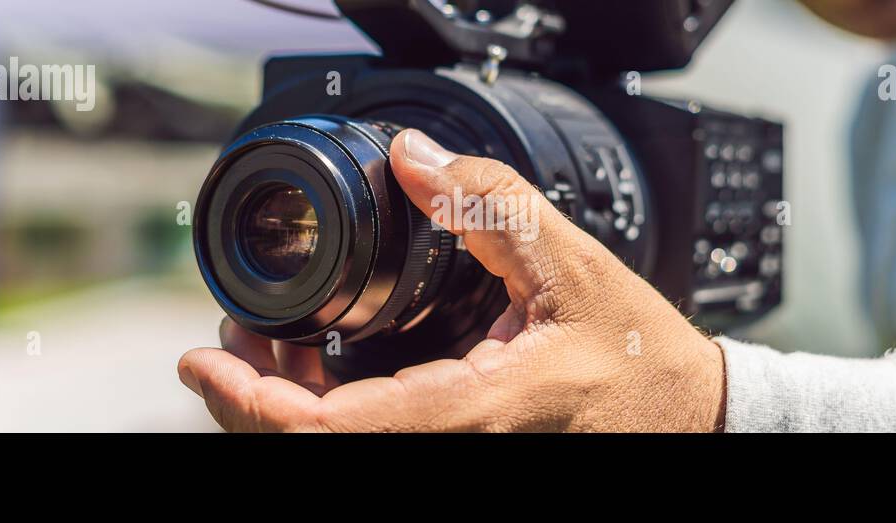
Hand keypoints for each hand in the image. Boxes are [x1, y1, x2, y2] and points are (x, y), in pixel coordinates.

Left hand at [178, 129, 726, 431]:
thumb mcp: (575, 267)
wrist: (688, 420)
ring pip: (337, 449)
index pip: (330, 430)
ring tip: (268, 340)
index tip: (207, 356)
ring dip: (284, 403)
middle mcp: (450, 446)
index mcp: (471, 411)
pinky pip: (372, 440)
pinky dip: (327, 409)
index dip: (250, 398)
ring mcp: (450, 452)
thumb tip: (416, 162)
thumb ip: (492, 206)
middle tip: (231, 336)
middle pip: (312, 448)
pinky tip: (322, 364)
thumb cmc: (642, 362)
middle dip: (250, 396)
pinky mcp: (455, 445)